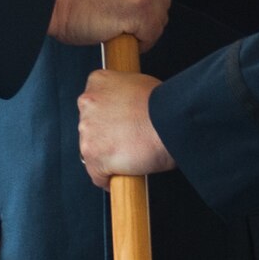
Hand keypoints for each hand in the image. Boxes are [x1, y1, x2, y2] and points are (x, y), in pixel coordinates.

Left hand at [77, 69, 174, 186]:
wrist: (170, 123)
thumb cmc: (164, 105)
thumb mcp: (140, 83)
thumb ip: (123, 94)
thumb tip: (125, 106)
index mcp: (98, 82)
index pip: (94, 103)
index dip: (108, 116)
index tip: (117, 124)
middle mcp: (88, 103)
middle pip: (90, 126)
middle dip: (105, 135)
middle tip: (126, 139)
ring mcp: (87, 130)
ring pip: (91, 150)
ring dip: (107, 155)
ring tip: (129, 156)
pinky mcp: (93, 155)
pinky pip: (97, 174)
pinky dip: (108, 177)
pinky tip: (123, 174)